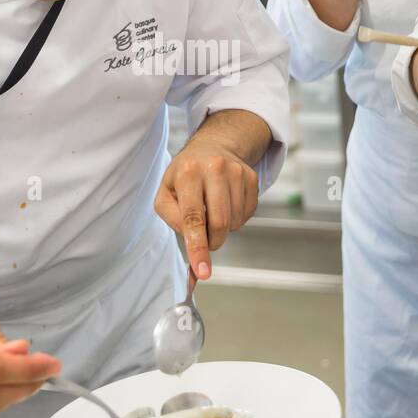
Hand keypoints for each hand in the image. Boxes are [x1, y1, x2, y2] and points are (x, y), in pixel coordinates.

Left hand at [155, 139, 259, 280]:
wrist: (212, 147)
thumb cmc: (184, 175)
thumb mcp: (166, 192)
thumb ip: (172, 219)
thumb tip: (192, 247)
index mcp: (188, 173)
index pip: (193, 218)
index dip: (198, 247)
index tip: (202, 271)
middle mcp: (214, 168)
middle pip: (219, 223)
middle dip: (212, 242)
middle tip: (205, 240)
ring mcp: (236, 172)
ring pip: (234, 222)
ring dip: (223, 228)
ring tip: (212, 210)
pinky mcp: (251, 177)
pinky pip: (247, 214)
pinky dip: (235, 219)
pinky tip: (226, 203)